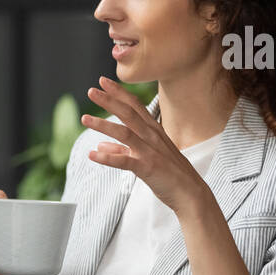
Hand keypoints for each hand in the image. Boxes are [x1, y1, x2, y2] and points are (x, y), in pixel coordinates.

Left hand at [81, 76, 210, 214]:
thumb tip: (100, 144)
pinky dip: (108, 157)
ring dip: (103, 125)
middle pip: (128, 113)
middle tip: (92, 90)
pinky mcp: (148, 168)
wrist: (190, 193)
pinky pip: (125, 161)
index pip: (134, 106)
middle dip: (109, 100)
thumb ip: (122, 149)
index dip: (118, 93)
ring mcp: (150, 151)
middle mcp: (152, 137)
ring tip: (85, 118)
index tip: (102, 81)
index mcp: (153, 131)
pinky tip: (92, 154)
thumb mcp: (145, 156)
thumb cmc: (170, 173)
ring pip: (125, 133)